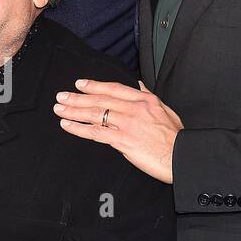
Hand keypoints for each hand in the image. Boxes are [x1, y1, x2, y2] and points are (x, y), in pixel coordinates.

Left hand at [54, 78, 182, 183]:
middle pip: (100, 100)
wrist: (181, 156)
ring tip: (59, 109)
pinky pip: (96, 132)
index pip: (114, 89)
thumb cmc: (175, 138)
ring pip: (95, 114)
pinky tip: (67, 125)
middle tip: (61, 96)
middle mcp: (134, 109)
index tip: (80, 84)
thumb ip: (149, 96)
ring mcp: (128, 124)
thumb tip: (139, 85)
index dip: (95, 85)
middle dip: (78, 97)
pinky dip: (79, 128)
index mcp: (145, 100)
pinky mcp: (123, 141)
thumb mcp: (166, 110)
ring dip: (74, 111)